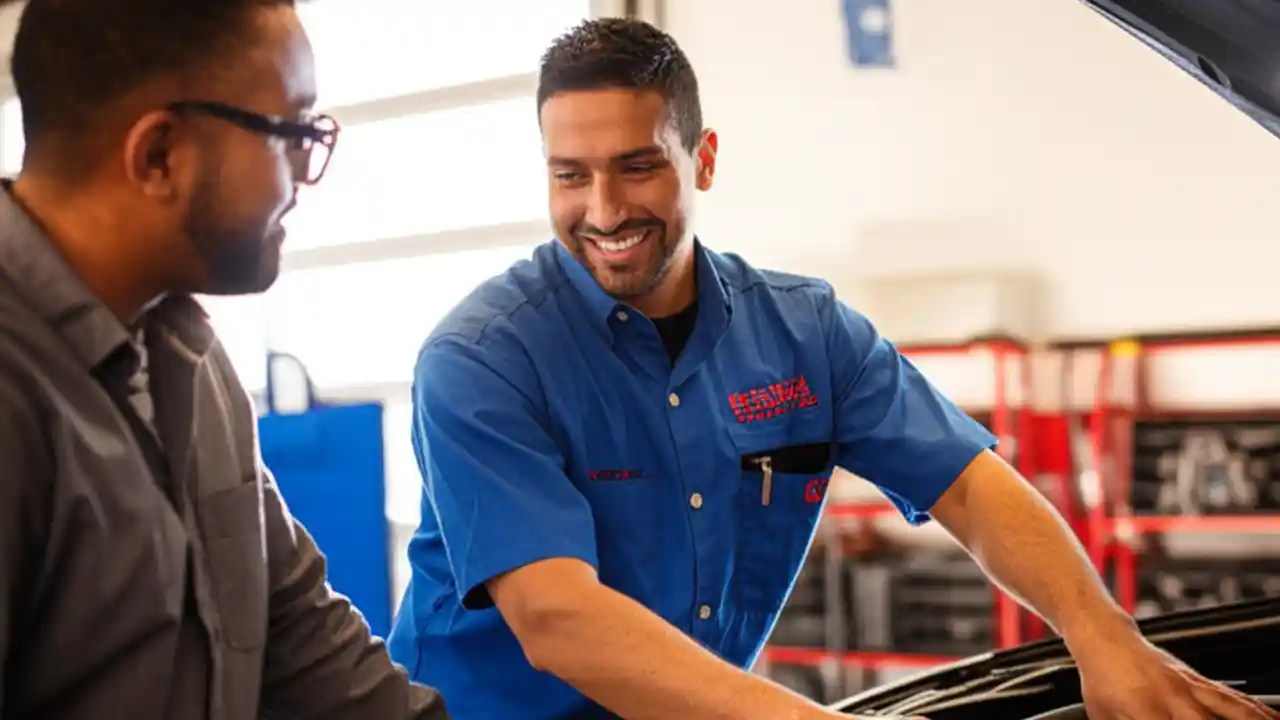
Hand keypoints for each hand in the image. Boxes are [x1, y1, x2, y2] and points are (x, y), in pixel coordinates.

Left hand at [1076, 634, 1277, 718]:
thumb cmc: (1101, 681)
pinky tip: (1273, 716)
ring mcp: (1190, 686)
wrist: (1105, 639)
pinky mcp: (1198, 680)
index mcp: (1146, 709)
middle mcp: (1174, 697)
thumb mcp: (1103, 717)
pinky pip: (1233, 697)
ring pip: (1232, 710)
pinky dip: (1256, 709)